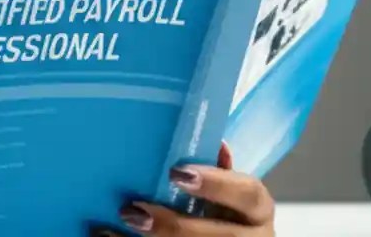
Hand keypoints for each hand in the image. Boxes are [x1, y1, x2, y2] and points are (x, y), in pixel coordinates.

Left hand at [98, 143, 274, 235]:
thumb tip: (217, 143)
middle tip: (133, 212)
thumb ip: (219, 171)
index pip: (247, 193)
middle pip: (219, 236)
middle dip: (174, 226)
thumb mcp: (228, 191)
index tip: (176, 173)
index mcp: (257, 209)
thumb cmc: (225, 210)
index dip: (216, 184)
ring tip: (113, 230)